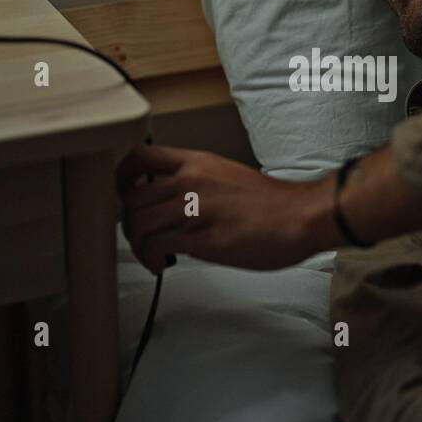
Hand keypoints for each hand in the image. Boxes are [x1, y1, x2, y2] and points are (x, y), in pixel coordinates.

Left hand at [115, 144, 337, 272]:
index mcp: (196, 163)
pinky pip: (155, 245)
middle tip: (142, 236)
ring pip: (138, 224)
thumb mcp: (227, 177)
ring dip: (138, 245)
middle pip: (131, 198)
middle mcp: (190, 181)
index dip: (121, 177)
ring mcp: (194, 208)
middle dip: (129, 223)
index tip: (123, 194)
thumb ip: (197, 184)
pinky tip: (162, 264)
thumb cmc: (271, 204)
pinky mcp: (200, 237)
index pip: (139, 156)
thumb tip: (173, 203)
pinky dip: (150, 258)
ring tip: (153, 255)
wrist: (300, 216)